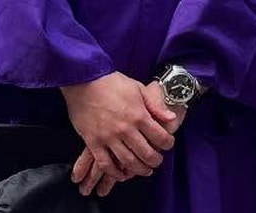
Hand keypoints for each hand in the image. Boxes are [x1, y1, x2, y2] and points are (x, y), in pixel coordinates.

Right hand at [62, 73, 179, 194]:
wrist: (84, 81)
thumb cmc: (112, 83)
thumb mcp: (138, 89)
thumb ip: (155, 106)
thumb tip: (172, 118)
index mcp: (139, 115)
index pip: (160, 136)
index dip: (168, 144)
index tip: (168, 145)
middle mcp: (125, 129)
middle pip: (146, 153)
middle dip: (155, 161)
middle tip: (157, 161)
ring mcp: (108, 137)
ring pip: (128, 162)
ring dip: (139, 170)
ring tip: (144, 170)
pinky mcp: (93, 142)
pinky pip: (105, 164)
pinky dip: (115, 173)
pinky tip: (121, 174)